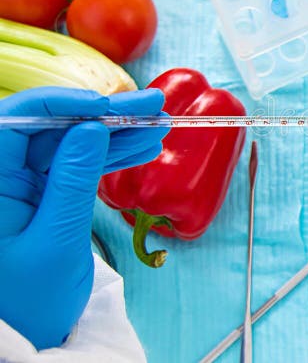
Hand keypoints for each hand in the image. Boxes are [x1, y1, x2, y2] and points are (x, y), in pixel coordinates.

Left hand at [0, 87, 168, 349]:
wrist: (28, 337)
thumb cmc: (30, 299)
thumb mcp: (56, 239)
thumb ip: (73, 180)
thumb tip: (92, 128)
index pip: (18, 120)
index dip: (66, 104)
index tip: (110, 105)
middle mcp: (2, 176)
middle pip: (53, 126)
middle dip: (104, 113)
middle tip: (151, 104)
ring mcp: (25, 184)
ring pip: (72, 142)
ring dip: (116, 132)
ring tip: (158, 124)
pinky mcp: (46, 196)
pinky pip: (80, 165)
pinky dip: (113, 156)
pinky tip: (143, 147)